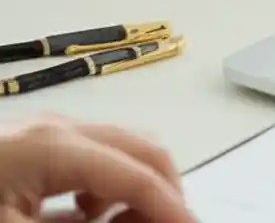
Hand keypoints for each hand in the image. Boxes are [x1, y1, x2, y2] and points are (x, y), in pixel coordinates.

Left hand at [0, 115, 194, 222]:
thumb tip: (142, 221)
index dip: (172, 207)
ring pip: (123, 148)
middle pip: (143, 149)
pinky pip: (95, 154)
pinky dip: (109, 184)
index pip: (137, 176)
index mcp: (55, 147)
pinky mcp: (36, 140)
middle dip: (165, 191)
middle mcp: (59, 127)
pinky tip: (88, 214)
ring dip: (137, 187)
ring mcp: (48, 129)